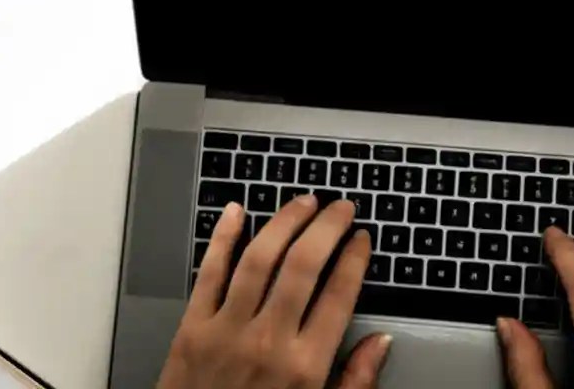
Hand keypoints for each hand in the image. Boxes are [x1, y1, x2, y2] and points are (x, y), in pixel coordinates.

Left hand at [157, 196, 391, 388]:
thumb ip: (355, 381)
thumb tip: (381, 342)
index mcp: (306, 367)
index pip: (339, 295)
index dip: (354, 258)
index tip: (361, 238)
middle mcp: (268, 342)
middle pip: (304, 265)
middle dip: (327, 227)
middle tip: (340, 207)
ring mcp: (227, 331)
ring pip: (259, 259)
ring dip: (284, 222)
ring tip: (303, 202)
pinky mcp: (192, 329)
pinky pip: (209, 273)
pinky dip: (222, 238)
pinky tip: (236, 213)